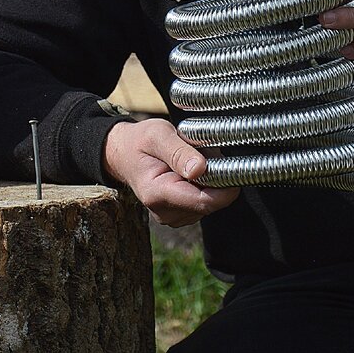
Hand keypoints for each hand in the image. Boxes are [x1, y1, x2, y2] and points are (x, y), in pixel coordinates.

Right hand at [103, 118, 238, 226]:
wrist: (124, 154)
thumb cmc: (140, 142)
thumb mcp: (157, 135)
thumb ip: (178, 152)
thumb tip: (201, 169)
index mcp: (157, 194)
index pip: (204, 201)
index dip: (224, 184)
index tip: (229, 163)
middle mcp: (165, 213)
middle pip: (211, 202)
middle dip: (216, 176)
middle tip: (202, 152)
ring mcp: (173, 217)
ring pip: (211, 202)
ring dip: (211, 180)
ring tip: (192, 159)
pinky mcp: (181, 216)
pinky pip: (205, 202)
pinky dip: (205, 185)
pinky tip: (191, 171)